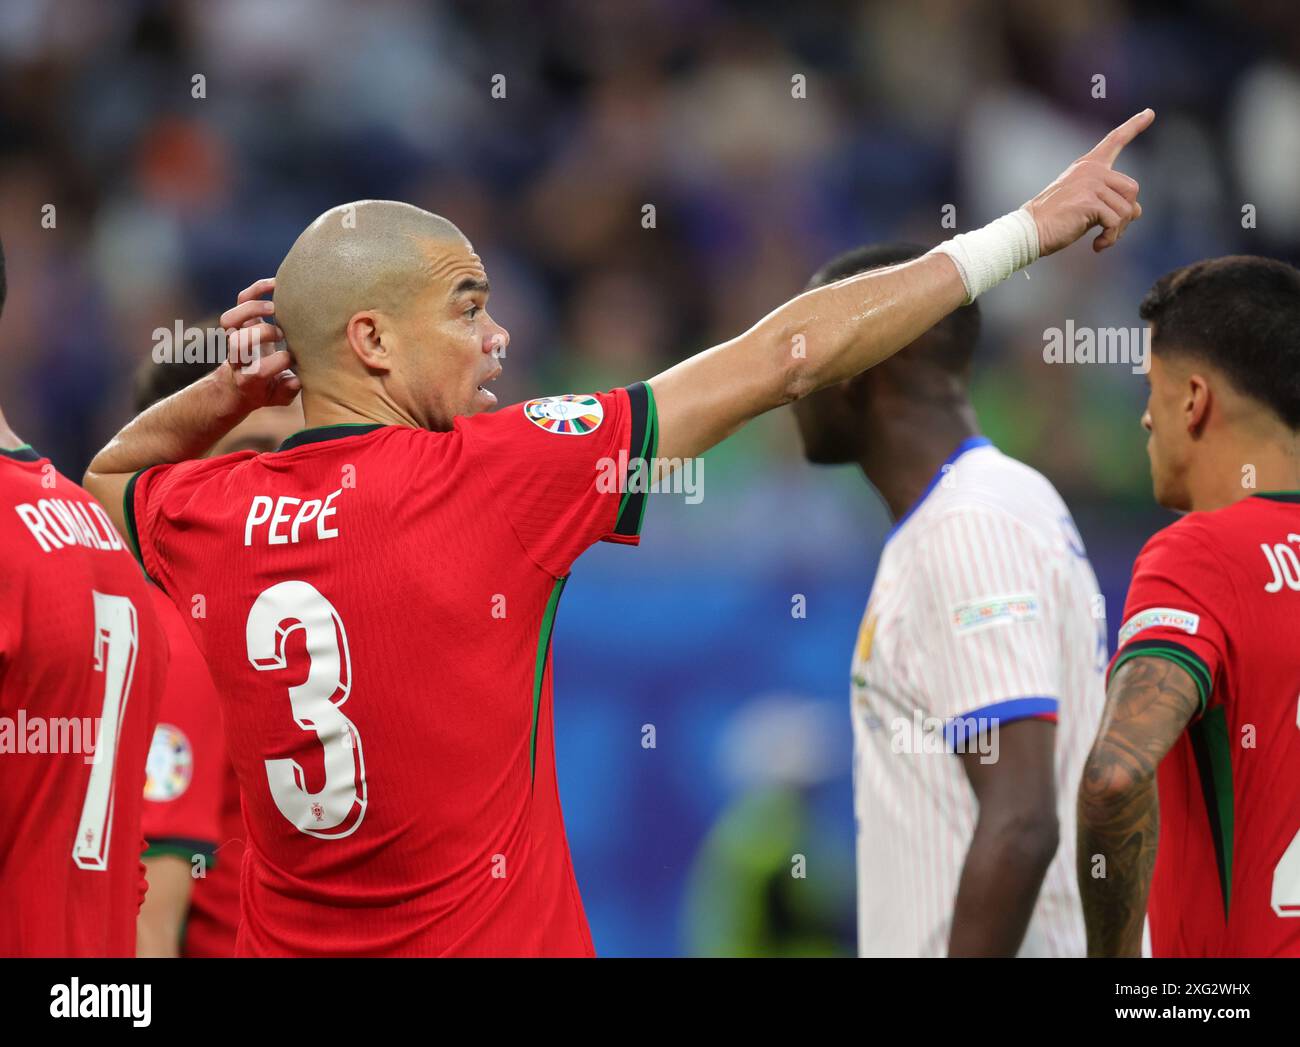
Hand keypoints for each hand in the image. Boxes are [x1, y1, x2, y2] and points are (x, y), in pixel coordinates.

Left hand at [219, 277, 300, 407]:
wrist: (239, 383)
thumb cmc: (265, 389)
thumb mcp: (278, 397)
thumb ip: (288, 390)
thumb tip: (296, 380)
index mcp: (249, 378)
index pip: (260, 369)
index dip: (279, 362)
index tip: (294, 359)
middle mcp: (238, 357)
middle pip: (238, 343)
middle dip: (262, 334)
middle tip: (282, 334)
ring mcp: (236, 336)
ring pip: (230, 319)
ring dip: (252, 309)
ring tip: (275, 307)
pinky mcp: (240, 321)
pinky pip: (241, 299)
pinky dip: (257, 289)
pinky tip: (277, 284)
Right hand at [1024, 108, 1152, 255]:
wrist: (1030, 231)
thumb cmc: (1055, 220)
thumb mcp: (1086, 205)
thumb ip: (1110, 201)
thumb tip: (1138, 211)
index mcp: (1088, 165)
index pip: (1115, 140)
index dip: (1134, 126)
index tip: (1150, 112)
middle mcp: (1091, 170)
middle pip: (1132, 189)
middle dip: (1126, 213)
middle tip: (1111, 230)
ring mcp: (1091, 184)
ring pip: (1127, 208)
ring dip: (1118, 230)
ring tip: (1102, 239)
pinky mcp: (1089, 201)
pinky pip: (1115, 221)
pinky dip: (1110, 238)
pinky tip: (1097, 246)